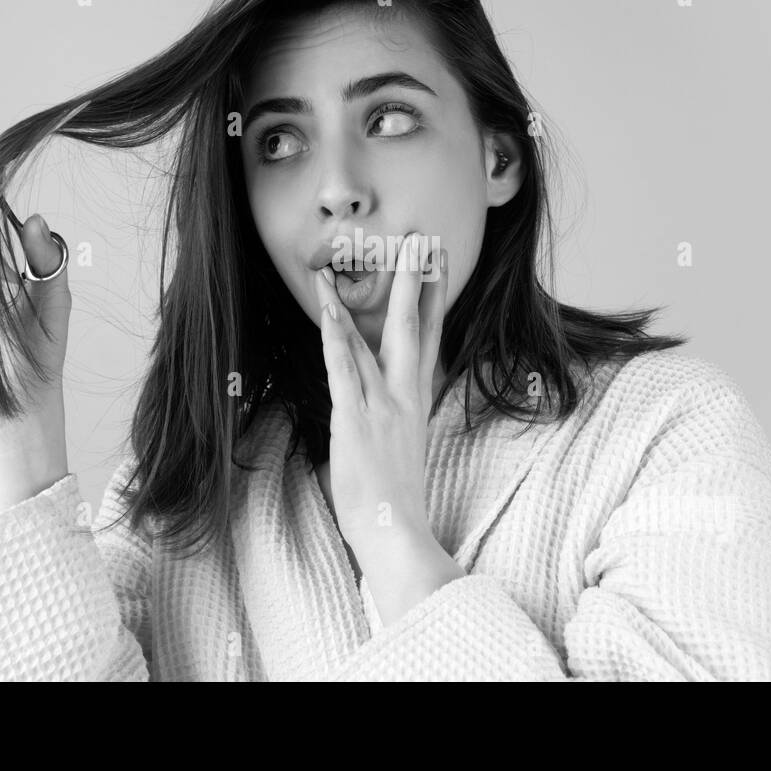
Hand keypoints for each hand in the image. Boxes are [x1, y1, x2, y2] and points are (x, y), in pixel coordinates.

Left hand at [311, 232, 447, 551]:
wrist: (396, 531)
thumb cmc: (395, 495)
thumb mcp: (403, 442)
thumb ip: (398, 411)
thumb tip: (391, 395)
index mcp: (417, 399)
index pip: (430, 336)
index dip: (433, 296)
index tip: (439, 262)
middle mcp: (405, 394)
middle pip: (413, 325)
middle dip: (417, 280)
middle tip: (420, 240)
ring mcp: (382, 404)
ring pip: (376, 338)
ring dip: (370, 296)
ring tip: (371, 257)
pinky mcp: (356, 419)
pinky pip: (344, 369)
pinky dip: (337, 336)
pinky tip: (330, 310)